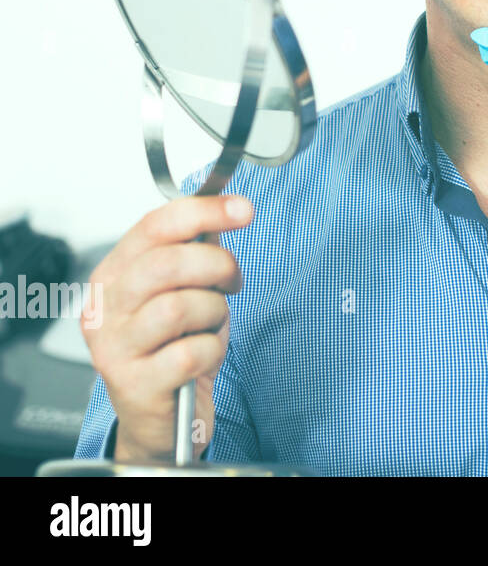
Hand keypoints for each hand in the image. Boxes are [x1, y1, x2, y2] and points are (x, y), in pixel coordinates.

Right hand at [81, 195, 249, 461]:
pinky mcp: (134, 386)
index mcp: (112, 277)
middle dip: (217, 265)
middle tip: (232, 280)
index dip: (202, 211)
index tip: (242, 209)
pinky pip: (191, 353)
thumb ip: (196, 252)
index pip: (154, 226)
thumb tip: (227, 210)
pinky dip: (213, 351)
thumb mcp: (183, 292)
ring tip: (211, 324)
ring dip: (214, 312)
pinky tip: (204, 358)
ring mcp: (115, 349)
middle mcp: (104, 310)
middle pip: (167, 264)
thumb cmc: (172, 349)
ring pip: (180, 307)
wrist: (161, 420)